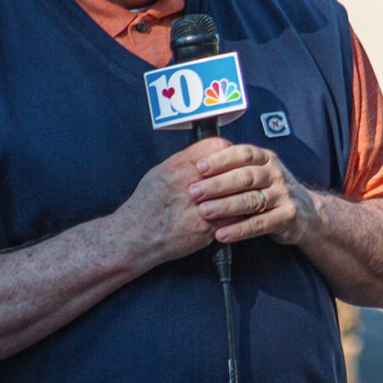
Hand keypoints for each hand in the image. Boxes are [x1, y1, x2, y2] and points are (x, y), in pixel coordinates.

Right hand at [114, 137, 231, 266]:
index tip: (231, 157)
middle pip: (232, 168)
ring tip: (243, 193)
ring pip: (239, 193)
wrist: (137, 236)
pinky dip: (240, 213)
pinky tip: (236, 212)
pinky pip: (236, 216)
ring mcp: (202, 206)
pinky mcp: (208, 228)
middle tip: (242, 175)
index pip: (217, 146)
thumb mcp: (160, 172)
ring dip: (244, 192)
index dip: (227, 151)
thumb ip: (185, 161)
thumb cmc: (146, 205)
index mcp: (179, 166)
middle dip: (240, 171)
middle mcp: (191, 183)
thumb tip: (207, 155)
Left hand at [188, 142, 318, 245]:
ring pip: (251, 200)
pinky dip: (238, 230)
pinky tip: (221, 234)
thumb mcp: (259, 172)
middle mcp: (276, 174)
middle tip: (194, 192)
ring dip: (225, 206)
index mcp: (266, 159)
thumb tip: (196, 166)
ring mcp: (284, 195)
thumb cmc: (271, 191)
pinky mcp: (287, 217)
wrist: (307, 213)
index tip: (199, 167)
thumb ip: (236, 168)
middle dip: (217, 184)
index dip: (221, 159)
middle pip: (245, 177)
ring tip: (204, 212)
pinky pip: (259, 224)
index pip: (243, 153)